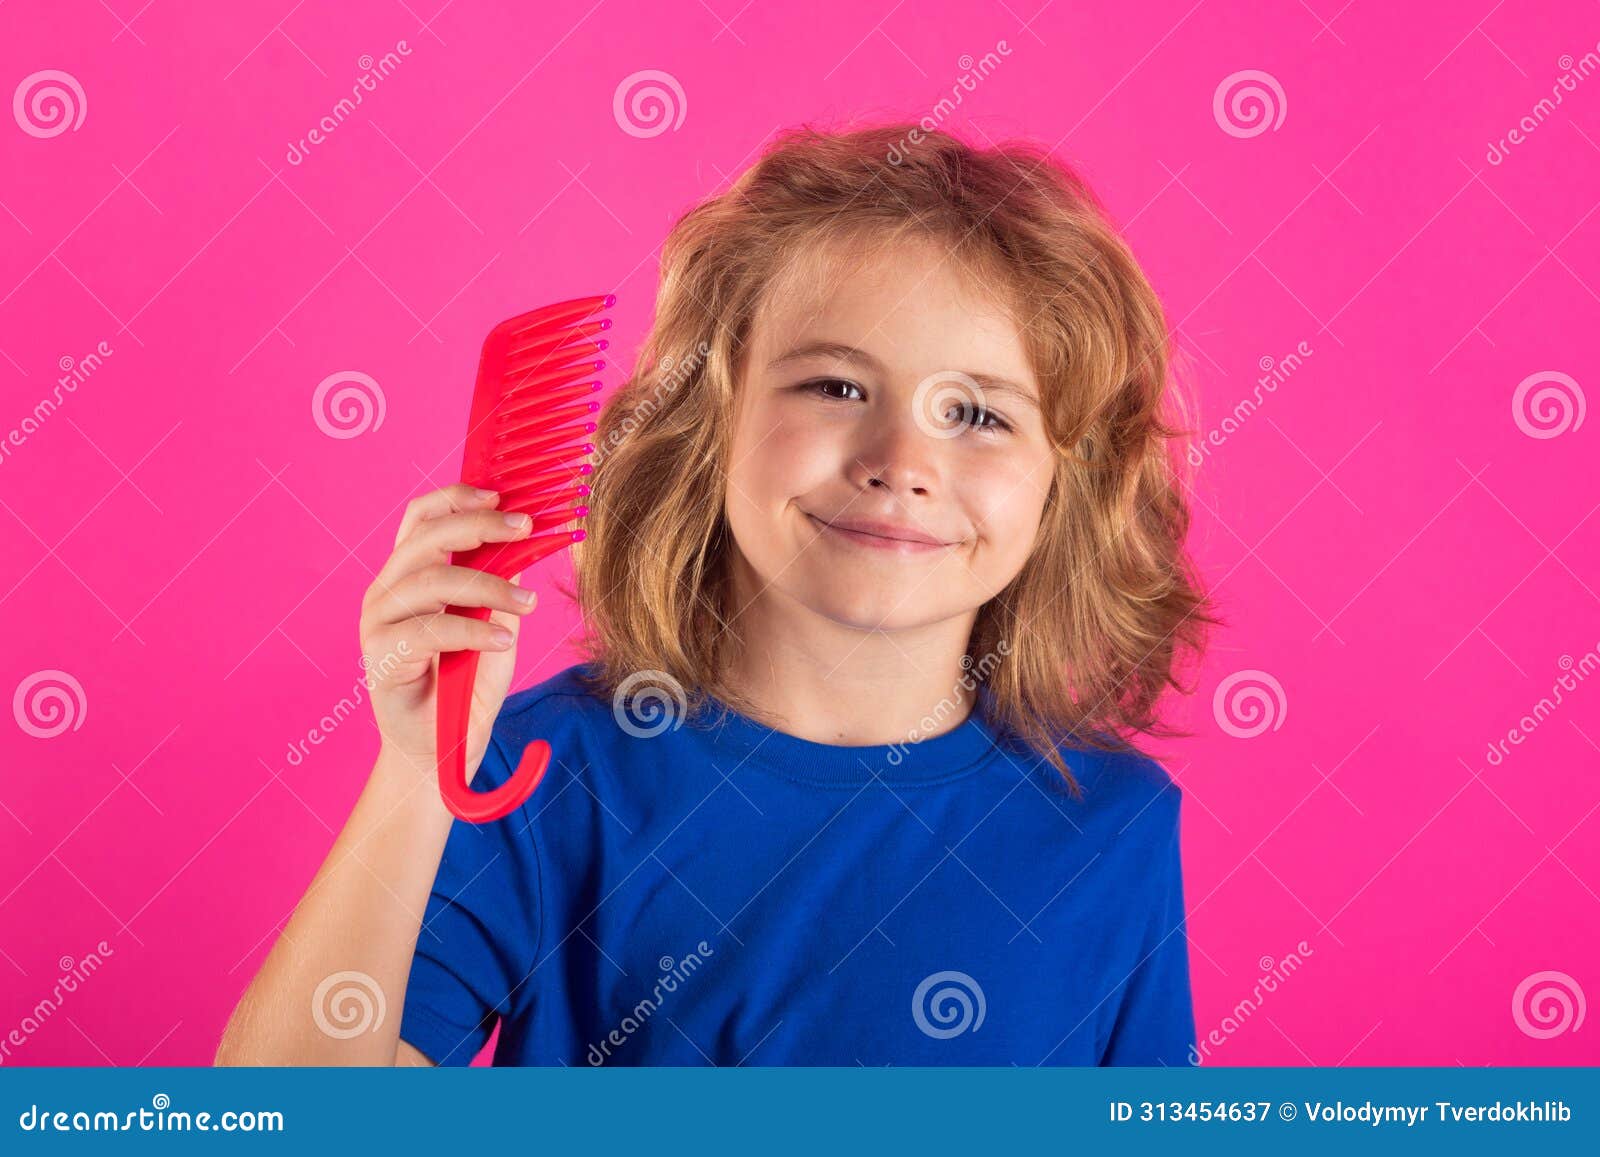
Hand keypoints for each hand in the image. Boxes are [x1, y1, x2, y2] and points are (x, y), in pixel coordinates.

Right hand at [358, 484, 538, 787]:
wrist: (442, 750)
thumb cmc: (466, 686)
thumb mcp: (495, 625)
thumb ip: (501, 586)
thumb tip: (526, 542)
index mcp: (409, 576)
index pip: (422, 518)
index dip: (458, 499)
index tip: (502, 494)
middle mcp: (387, 592)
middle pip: (425, 538)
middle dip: (479, 526)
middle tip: (526, 528)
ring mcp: (378, 623)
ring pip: (430, 582)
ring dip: (488, 585)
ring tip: (528, 604)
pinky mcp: (381, 657)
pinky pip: (430, 629)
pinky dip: (472, 630)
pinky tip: (502, 638)